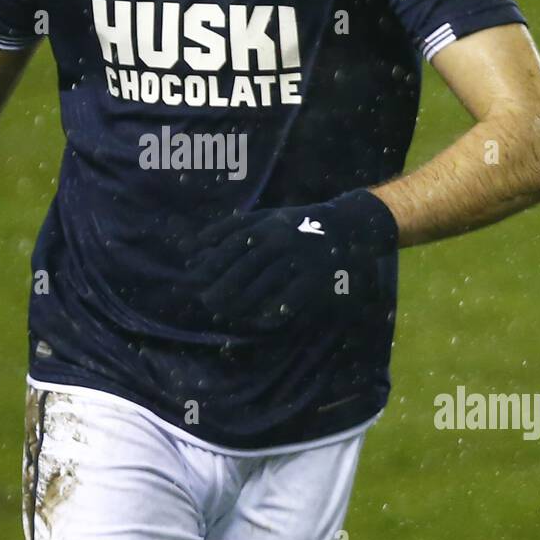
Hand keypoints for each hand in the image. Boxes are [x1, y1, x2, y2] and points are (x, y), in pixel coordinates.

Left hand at [184, 191, 397, 333]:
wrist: (346, 225)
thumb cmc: (296, 223)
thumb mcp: (264, 218)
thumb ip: (230, 228)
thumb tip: (193, 245)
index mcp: (265, 226)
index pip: (232, 246)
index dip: (212, 265)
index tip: (195, 281)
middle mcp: (280, 241)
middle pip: (244, 268)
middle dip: (223, 288)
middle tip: (208, 302)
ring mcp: (298, 259)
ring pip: (264, 284)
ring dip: (243, 302)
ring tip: (229, 313)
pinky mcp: (316, 276)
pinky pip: (292, 297)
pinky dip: (275, 311)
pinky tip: (262, 321)